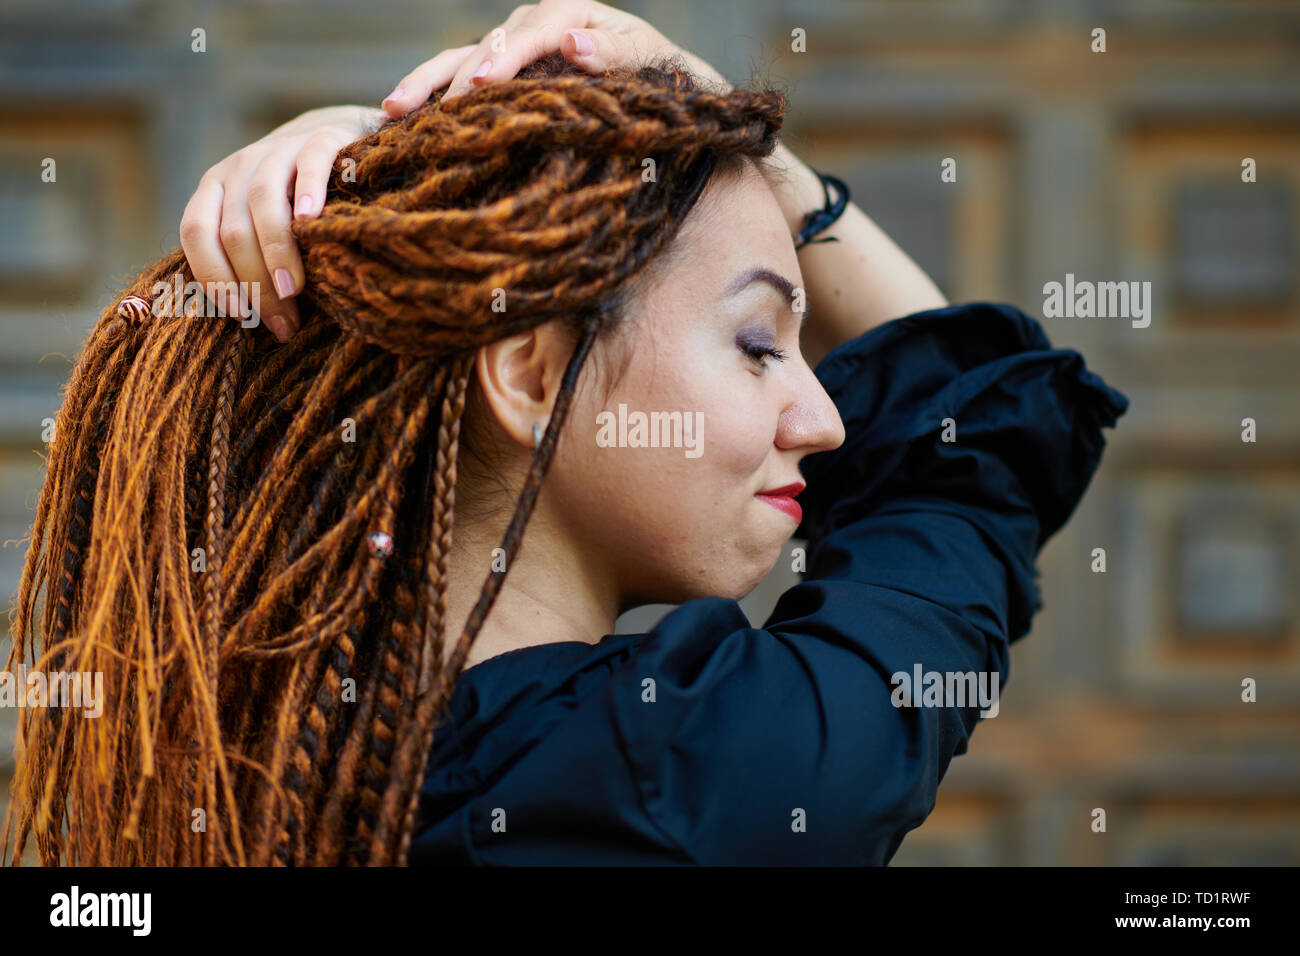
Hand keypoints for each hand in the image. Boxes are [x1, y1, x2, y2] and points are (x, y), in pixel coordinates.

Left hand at [179, 104, 385, 340]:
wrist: (334, 134)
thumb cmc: (299, 200)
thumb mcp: (262, 221)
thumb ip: (249, 255)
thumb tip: (254, 322)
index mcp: (215, 188)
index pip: (196, 233)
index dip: (213, 277)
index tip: (242, 315)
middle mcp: (238, 167)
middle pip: (232, 229)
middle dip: (255, 282)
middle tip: (282, 322)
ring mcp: (276, 150)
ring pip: (262, 201)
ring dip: (275, 251)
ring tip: (293, 290)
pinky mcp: (319, 138)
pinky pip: (308, 164)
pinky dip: (308, 192)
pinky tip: (312, 222)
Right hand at [380, 0, 730, 117]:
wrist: (669, 97)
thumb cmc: (663, 87)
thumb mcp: (653, 71)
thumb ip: (616, 55)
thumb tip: (572, 43)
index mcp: (578, 16)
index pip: (538, 31)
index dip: (508, 56)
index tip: (483, 82)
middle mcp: (543, 24)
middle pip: (494, 42)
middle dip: (461, 73)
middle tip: (434, 109)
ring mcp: (519, 47)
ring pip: (465, 58)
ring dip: (429, 83)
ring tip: (396, 108)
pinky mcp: (506, 74)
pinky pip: (461, 80)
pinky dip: (431, 96)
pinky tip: (398, 115)